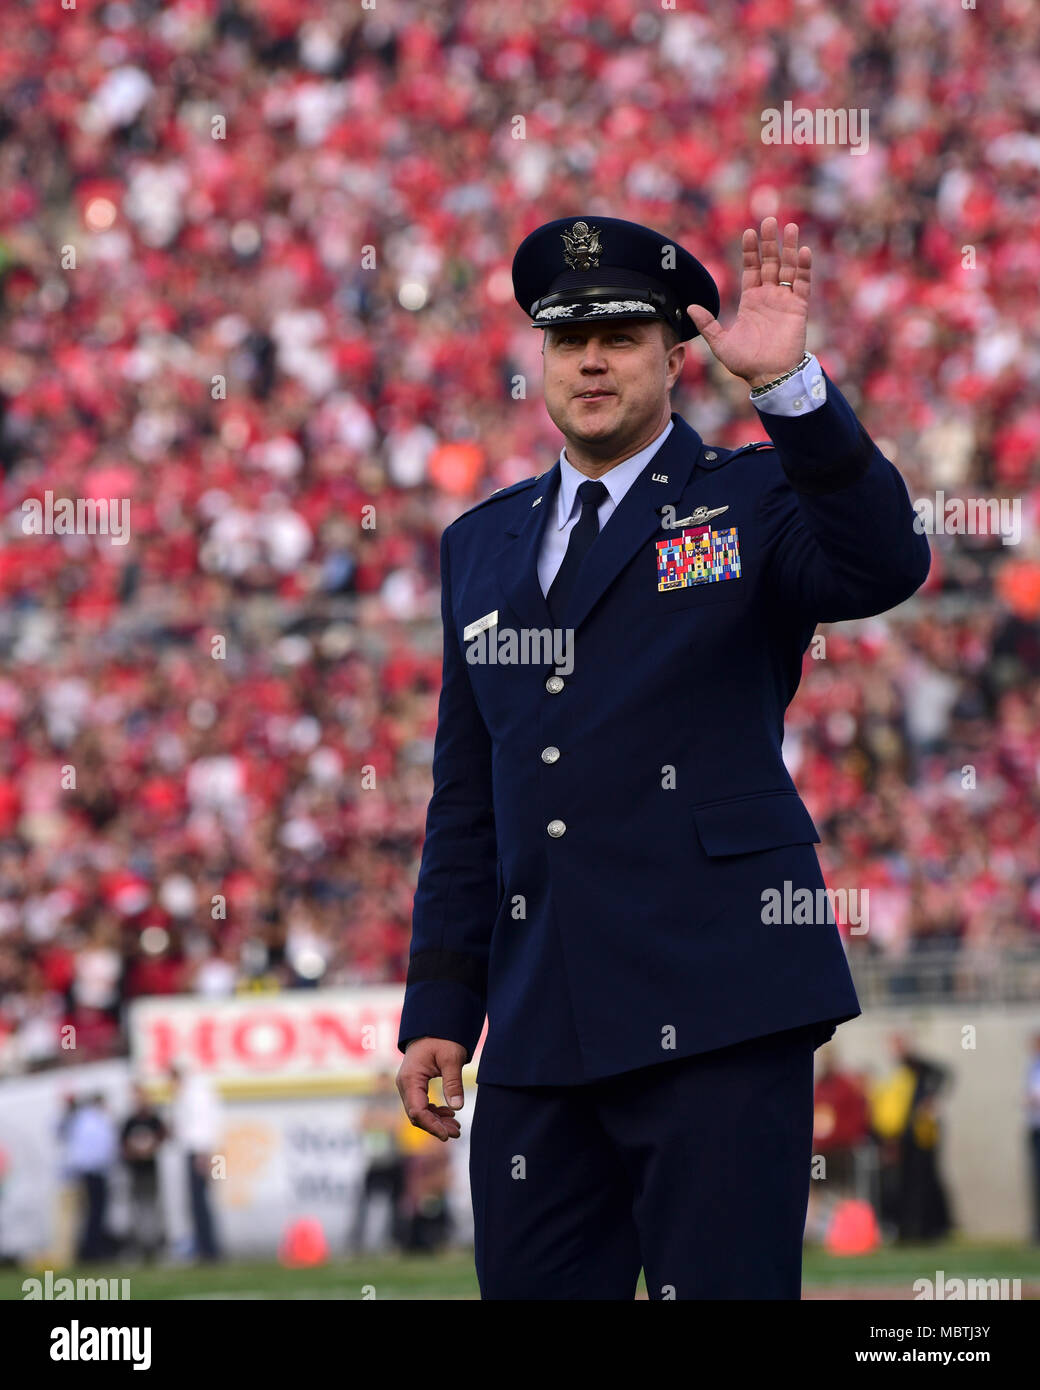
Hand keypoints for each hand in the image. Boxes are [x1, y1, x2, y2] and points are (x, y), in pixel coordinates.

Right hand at [396, 1037, 467, 1141]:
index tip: (448, 1134)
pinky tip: (450, 1113)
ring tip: (456, 1127)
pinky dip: (434, 1112)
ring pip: (419, 1112)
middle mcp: (405, 1084)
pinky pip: (421, 1104)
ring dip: (436, 1121)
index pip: (417, 1111)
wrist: (433, 1026)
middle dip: (436, 1126)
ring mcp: (408, 1085)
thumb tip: (458, 1107)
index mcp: (410, 1078)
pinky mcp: (414, 1085)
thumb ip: (453, 1082)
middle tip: (457, 1132)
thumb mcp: (451, 1058)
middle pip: (417, 1115)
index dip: (432, 1125)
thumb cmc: (442, 1038)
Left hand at [686, 216, 809, 387]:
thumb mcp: (721, 343)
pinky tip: (804, 251)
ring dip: (790, 248)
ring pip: (788, 268)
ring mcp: (785, 300)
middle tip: (769, 220)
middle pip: (770, 262)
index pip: (751, 269)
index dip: (750, 251)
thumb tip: (691, 308)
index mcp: (751, 301)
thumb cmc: (746, 363)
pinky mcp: (799, 308)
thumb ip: (708, 324)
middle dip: (769, 242)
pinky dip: (804, 268)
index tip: (749, 232)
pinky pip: (802, 284)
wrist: (769, 377)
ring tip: (790, 227)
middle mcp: (769, 297)